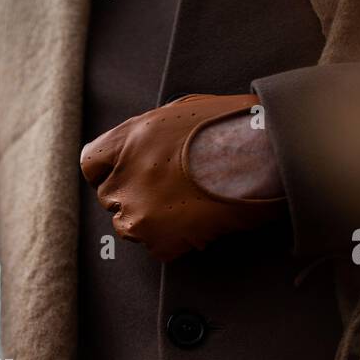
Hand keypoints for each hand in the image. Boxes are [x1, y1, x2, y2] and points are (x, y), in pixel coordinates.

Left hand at [80, 93, 284, 260]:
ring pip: (129, 226)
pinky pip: (157, 248)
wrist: (267, 155)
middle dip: (134, 197)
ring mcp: (139, 211)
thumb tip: (145, 148)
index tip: (126, 176)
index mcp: (129, 138)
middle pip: (110, 198)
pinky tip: (199, 224)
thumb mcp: (184, 111)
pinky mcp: (159, 240)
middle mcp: (126, 176)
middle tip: (169, 193)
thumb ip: (152, 133)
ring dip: (152, 221)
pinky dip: (175, 242)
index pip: (91, 163)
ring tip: (189, 207)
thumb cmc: (234, 126)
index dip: (109, 171)